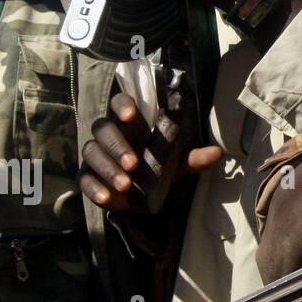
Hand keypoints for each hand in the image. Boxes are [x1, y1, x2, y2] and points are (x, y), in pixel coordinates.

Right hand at [79, 93, 222, 211]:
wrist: (140, 195)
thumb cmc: (157, 168)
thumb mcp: (176, 163)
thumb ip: (192, 157)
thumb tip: (217, 153)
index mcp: (131, 125)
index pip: (120, 104)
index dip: (122, 105)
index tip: (131, 114)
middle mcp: (110, 136)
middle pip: (103, 129)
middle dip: (117, 144)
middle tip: (133, 162)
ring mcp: (96, 155)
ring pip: (92, 152)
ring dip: (108, 167)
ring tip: (125, 184)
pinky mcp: (88, 176)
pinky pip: (84, 179)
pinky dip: (94, 188)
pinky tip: (108, 197)